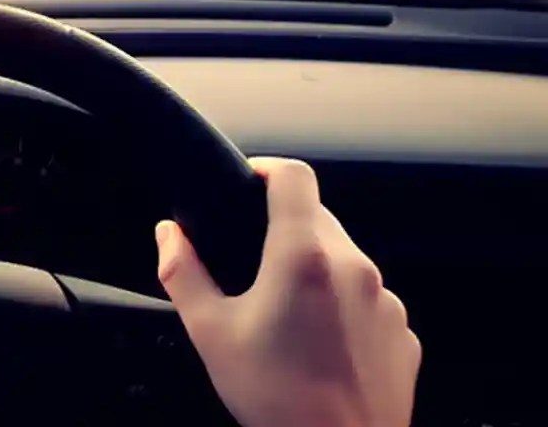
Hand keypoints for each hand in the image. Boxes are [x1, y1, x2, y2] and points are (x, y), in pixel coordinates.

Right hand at [156, 157, 420, 426]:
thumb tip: (169, 235)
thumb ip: (183, 273)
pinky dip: (341, 307)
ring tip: (283, 316)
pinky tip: (316, 344)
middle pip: (317, 218)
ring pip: (344, 260)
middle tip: (250, 268)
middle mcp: (354, 269)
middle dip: (282, 230)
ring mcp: (386, 301)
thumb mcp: (210, 333)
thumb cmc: (277, 401)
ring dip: (313, 270)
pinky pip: (367, 299)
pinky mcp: (402, 332)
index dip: (268, 169)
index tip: (249, 181)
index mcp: (304, 257)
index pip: (295, 176)